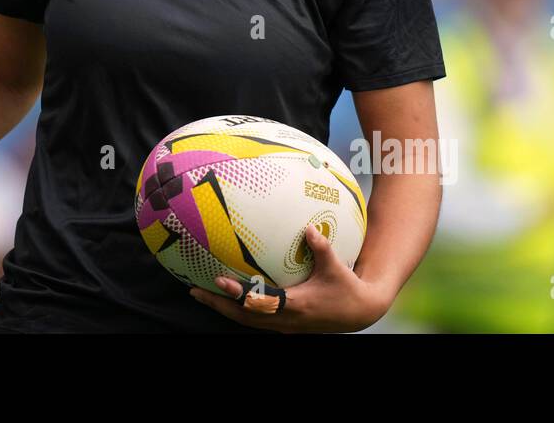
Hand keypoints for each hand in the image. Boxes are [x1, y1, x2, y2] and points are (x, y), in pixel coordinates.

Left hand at [189, 224, 389, 332]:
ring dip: (223, 309)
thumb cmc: (346, 286)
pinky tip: (225, 298)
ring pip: (246, 321)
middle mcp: (286, 320)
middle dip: (218, 305)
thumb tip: (307, 227)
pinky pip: (254, 320)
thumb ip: (320, 247)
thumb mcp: (335, 266)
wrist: (358, 312)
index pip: (261, 302)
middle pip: (244, 317)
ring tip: (201, 294)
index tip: (219, 279)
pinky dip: (237, 311)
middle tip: (195, 290)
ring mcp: (284, 325)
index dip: (239, 293)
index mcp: (296, 305)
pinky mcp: (284, 325)